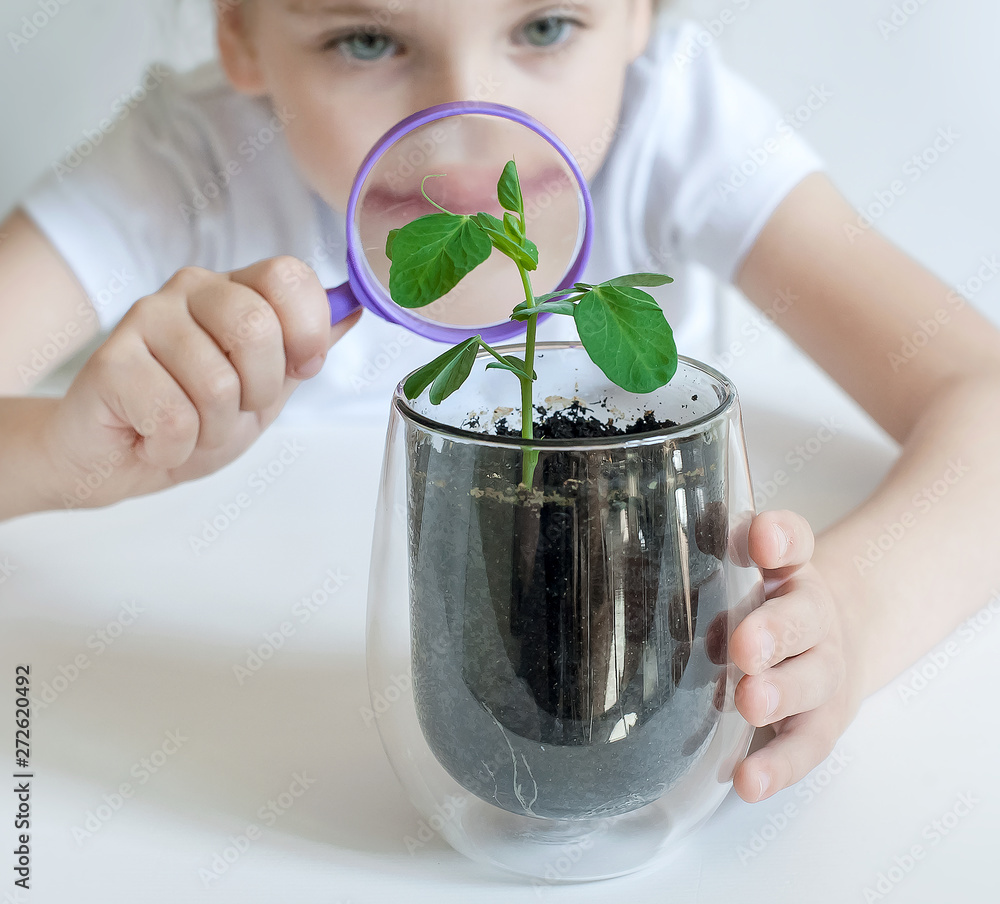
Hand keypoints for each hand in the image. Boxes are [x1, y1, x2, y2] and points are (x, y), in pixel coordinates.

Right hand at [40, 257, 358, 508]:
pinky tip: (155, 438)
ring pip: (217, 384)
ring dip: (214, 429)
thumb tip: (354, 306)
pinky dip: (176, 447)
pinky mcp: (111, 361)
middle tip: (233, 409)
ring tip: (189, 426)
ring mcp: (146, 318)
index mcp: (235, 291)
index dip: (307, 329)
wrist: (118, 459)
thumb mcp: (266, 388)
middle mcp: (190, 290)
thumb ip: (304, 350)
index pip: (288, 275)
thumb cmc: (191, 419)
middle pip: (255, 327)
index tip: (300, 368)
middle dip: (258, 392)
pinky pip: (175, 418)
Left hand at [728, 510, 865, 801]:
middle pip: (802, 617)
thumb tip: (627, 559)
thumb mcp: (741, 570)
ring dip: (781, 693)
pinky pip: (805, 746)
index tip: (761, 538)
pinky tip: (749, 779)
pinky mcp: (823, 722)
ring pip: (811, 680)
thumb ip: (699, 562)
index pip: (793, 541)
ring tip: (749, 703)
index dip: (779, 537)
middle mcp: (812, 614)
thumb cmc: (764, 602)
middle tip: (744, 645)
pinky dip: (779, 765)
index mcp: (788, 569)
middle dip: (773, 631)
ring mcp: (823, 669)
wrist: (833, 640)